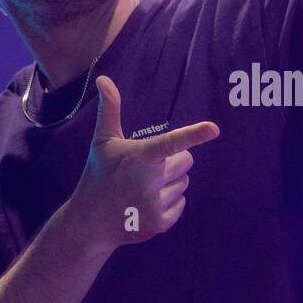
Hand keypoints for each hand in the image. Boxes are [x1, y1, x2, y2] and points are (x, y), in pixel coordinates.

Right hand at [68, 74, 219, 251]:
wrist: (89, 222)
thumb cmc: (98, 174)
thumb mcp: (102, 142)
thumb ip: (110, 109)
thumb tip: (104, 78)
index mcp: (138, 157)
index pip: (169, 143)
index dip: (193, 135)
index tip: (214, 129)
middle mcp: (148, 181)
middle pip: (186, 162)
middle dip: (173, 162)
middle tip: (148, 169)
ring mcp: (154, 204)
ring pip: (184, 183)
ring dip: (170, 183)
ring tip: (144, 188)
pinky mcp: (160, 223)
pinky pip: (182, 203)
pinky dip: (170, 202)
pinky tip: (147, 204)